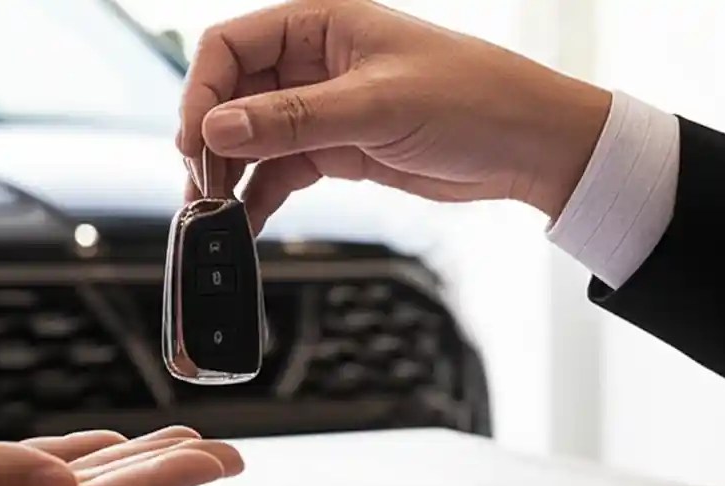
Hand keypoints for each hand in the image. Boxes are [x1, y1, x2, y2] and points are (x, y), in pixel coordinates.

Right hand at [0, 386, 242, 485]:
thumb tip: (66, 485)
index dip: (161, 483)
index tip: (218, 460)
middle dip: (163, 476)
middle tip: (224, 455)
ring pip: (67, 484)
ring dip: (125, 467)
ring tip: (178, 449)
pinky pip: (28, 471)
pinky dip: (71, 457)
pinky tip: (94, 447)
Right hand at [178, 0, 611, 230]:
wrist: (529, 147)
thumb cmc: (475, 99)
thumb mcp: (376, 106)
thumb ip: (292, 119)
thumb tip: (218, 128)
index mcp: (320, 24)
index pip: (231, 46)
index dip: (202, 92)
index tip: (196, 140)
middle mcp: (313, 63)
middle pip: (232, 96)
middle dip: (211, 142)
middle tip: (202, 188)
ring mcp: (322, 108)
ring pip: (249, 138)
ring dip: (229, 174)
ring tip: (217, 214)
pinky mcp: (335, 149)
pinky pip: (278, 171)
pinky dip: (259, 197)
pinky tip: (248, 223)